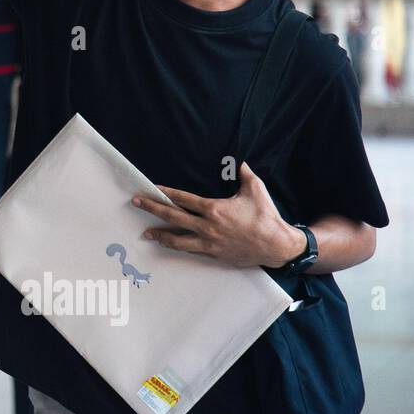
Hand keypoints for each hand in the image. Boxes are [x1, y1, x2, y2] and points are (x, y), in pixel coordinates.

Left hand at [130, 161, 301, 267]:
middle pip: (173, 216)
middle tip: (136, 203)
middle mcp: (207, 225)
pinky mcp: (214, 253)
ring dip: (160, 235)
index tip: (153, 188)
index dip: (167, 192)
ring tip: (146, 233)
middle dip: (152, 208)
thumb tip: (239, 160)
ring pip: (177, 239)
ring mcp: (209, 241)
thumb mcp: (255, 189)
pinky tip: (168, 245)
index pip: (184, 198)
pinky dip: (177, 247)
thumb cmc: (266, 216)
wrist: (277, 245)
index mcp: (214, 208)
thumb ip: (244, 173)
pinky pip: (191, 250)